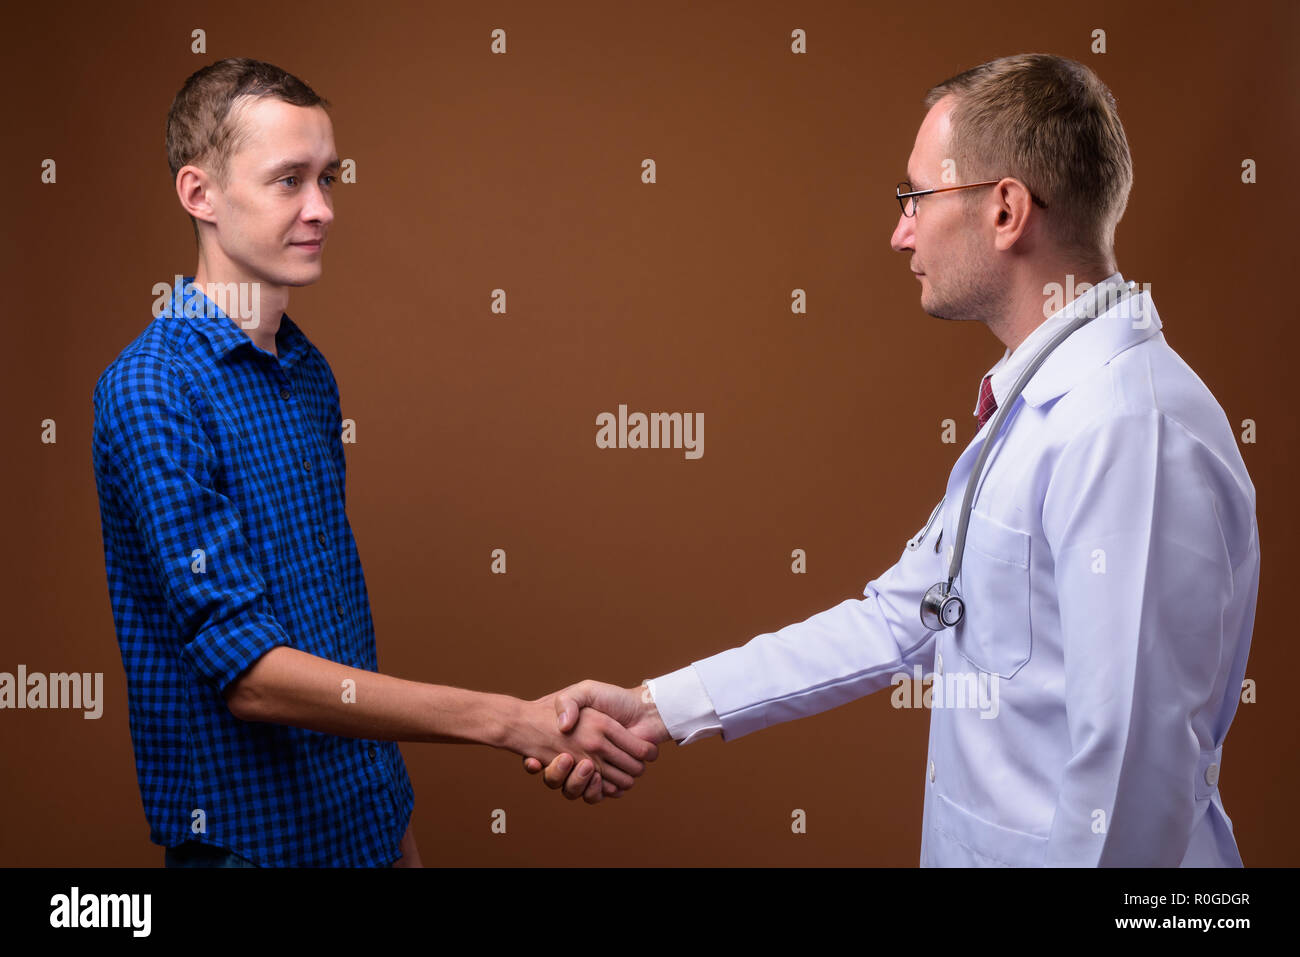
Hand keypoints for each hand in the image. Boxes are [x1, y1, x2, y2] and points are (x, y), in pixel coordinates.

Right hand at [522, 680, 670, 800]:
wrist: (642, 710)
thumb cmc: (613, 699)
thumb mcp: (585, 691)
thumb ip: (569, 701)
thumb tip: (563, 726)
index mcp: (567, 740)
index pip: (538, 759)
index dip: (532, 763)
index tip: (534, 760)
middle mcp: (577, 757)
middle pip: (557, 778)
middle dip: (558, 772)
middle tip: (566, 757)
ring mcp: (594, 770)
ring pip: (574, 790)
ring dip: (577, 781)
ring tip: (585, 765)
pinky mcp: (609, 781)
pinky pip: (596, 795)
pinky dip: (596, 790)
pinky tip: (596, 775)